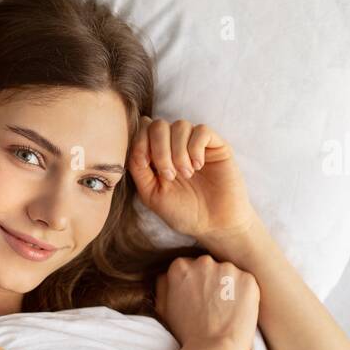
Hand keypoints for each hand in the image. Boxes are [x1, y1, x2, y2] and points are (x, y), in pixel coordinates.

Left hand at [128, 117, 256, 242]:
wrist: (214, 225)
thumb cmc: (182, 212)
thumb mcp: (151, 193)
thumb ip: (138, 169)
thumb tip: (133, 144)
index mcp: (157, 155)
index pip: (143, 130)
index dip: (140, 141)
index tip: (145, 164)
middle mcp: (176, 145)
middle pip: (159, 125)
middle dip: (159, 150)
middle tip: (169, 175)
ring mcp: (196, 143)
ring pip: (180, 125)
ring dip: (178, 152)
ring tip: (186, 174)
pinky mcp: (217, 145)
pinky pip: (202, 130)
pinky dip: (195, 148)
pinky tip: (198, 166)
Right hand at [154, 254, 259, 349]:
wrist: (213, 349)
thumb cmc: (186, 333)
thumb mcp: (163, 308)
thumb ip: (163, 285)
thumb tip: (165, 274)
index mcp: (180, 267)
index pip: (188, 267)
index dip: (193, 284)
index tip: (196, 298)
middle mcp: (203, 262)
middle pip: (208, 267)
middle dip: (210, 281)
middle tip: (210, 305)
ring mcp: (227, 269)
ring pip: (228, 273)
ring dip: (227, 286)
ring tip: (224, 310)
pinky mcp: (247, 279)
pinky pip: (246, 282)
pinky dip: (244, 294)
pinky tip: (237, 310)